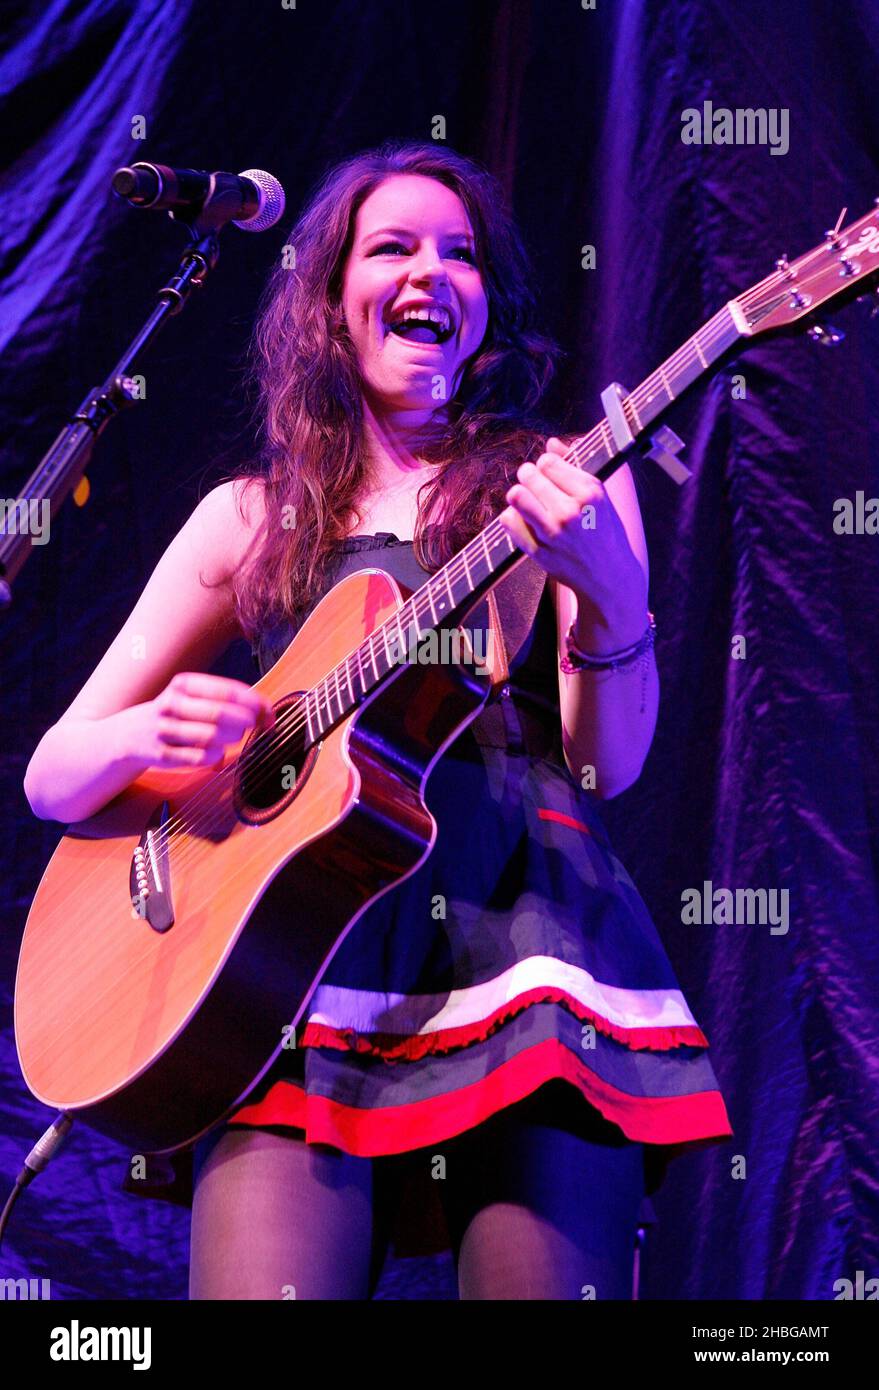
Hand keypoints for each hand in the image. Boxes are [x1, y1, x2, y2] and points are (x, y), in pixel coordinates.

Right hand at [125, 673, 275, 769]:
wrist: (130, 734)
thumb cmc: (176, 713)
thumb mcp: (194, 697)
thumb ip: (228, 700)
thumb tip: (268, 711)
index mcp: (183, 685)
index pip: (226, 690)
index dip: (253, 703)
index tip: (268, 712)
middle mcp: (171, 704)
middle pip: (219, 714)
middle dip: (243, 722)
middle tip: (250, 725)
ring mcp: (165, 730)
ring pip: (210, 737)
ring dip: (231, 739)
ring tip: (234, 737)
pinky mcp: (162, 755)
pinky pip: (199, 758)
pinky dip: (216, 756)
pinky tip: (218, 752)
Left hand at [498, 437, 647, 636]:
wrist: (611, 579)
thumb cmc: (605, 532)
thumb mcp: (600, 496)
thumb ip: (575, 466)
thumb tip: (551, 443)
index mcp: (590, 493)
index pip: (548, 461)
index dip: (546, 465)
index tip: (551, 475)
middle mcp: (571, 511)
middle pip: (528, 474)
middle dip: (529, 476)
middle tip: (535, 485)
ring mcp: (553, 533)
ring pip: (516, 495)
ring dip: (519, 494)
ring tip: (528, 500)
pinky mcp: (539, 551)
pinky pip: (509, 521)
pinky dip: (513, 517)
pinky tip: (525, 520)